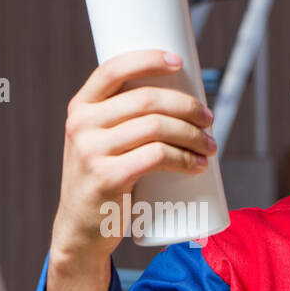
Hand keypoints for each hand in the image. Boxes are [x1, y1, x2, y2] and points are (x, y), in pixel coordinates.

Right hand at [50, 48, 217, 266]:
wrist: (81, 230)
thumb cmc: (101, 181)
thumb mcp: (97, 143)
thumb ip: (121, 120)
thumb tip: (177, 97)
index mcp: (80, 108)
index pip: (113, 69)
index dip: (148, 60)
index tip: (179, 62)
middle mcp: (81, 125)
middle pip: (146, 100)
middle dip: (187, 106)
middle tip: (208, 120)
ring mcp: (92, 152)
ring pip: (156, 128)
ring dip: (193, 135)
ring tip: (209, 146)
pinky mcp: (107, 178)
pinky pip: (157, 156)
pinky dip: (185, 159)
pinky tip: (198, 164)